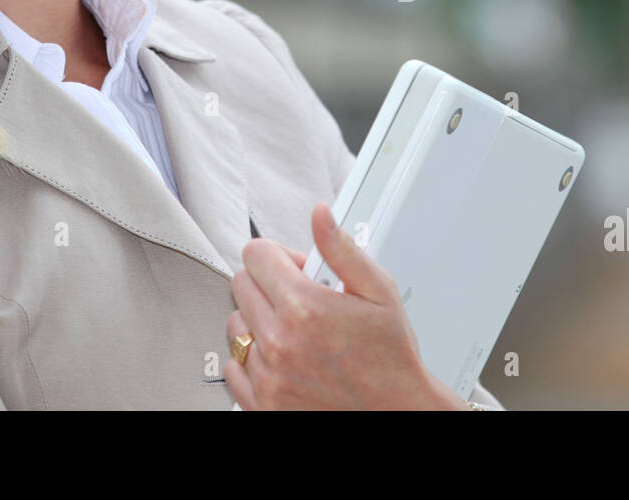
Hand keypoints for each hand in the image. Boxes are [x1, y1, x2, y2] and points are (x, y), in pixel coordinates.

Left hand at [224, 202, 469, 409]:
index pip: (256, 254)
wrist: (394, 412)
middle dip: (269, 284)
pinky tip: (284, 357)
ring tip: (295, 330)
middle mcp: (279, 341)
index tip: (296, 268)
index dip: (279, 256)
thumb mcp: (379, 291)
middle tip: (301, 298)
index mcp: (305, 307)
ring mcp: (267, 374)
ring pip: (235, 324)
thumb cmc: (390, 357)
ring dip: (259, 321)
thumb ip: (342, 249)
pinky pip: (234, 365)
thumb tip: (321, 215)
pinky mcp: (261, 402)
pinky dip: (253, 359)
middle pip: (241, 284)